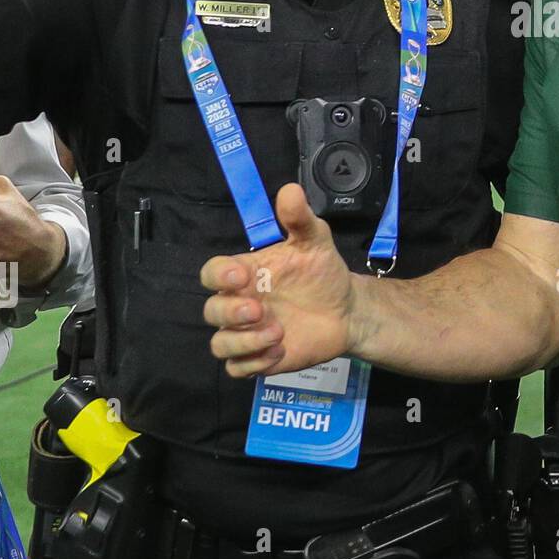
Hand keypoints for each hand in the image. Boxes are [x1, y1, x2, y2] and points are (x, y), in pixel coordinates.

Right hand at [202, 183, 358, 378]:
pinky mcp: (259, 359)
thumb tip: (289, 190)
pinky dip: (253, 363)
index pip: (212, 272)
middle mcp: (239, 303)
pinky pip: (238, 369)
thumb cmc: (322, 272)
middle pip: (212, 310)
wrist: (346, 308)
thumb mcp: (315, 241)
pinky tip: (279, 352)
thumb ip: (299, 218)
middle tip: (260, 309)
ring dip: (243, 342)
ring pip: (220, 344)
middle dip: (230, 312)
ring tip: (277, 334)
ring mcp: (246, 334)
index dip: (219, 275)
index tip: (241, 274)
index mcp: (245, 273)